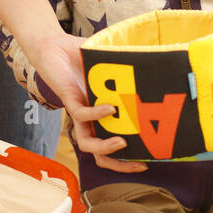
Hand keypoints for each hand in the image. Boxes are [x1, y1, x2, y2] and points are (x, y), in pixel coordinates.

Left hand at [26, 31, 147, 174]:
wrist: (54, 48)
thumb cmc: (82, 60)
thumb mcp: (111, 70)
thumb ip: (129, 73)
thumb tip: (158, 68)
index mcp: (99, 118)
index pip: (110, 148)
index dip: (126, 160)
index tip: (147, 161)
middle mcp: (88, 121)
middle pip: (100, 155)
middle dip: (120, 165)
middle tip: (140, 164)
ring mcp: (78, 113)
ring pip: (86, 144)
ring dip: (105, 148)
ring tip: (122, 143)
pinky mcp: (69, 101)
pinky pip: (82, 115)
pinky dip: (97, 115)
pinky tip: (111, 108)